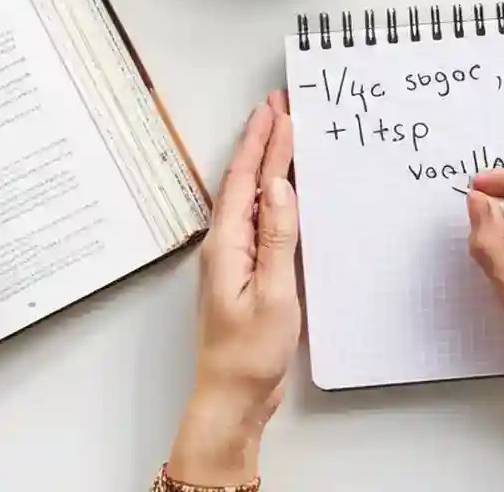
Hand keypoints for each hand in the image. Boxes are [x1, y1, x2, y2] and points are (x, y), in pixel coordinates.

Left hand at [169, 91, 299, 486]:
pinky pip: (255, 218)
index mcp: (228, 245)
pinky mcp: (243, 272)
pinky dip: (268, 194)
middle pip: (243, 181)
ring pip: (247, 196)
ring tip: (276, 133)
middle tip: (276, 106)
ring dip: (262, 163)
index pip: (249, 180)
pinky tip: (279, 191)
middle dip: (260, 141)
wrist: (231, 397)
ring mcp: (231, 258)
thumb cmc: (248, 356)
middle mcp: (224, 246)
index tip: (279, 112)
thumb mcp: (273, 293)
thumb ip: (277, 237)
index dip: (265, 143)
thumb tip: (279, 187)